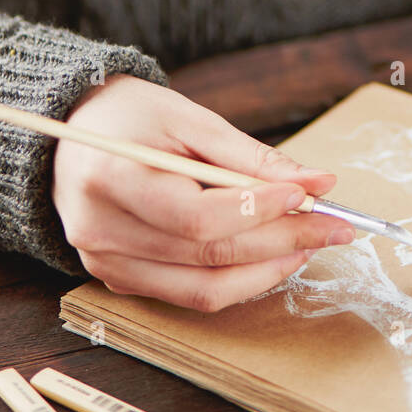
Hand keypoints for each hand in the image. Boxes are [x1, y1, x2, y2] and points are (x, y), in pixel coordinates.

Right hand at [52, 74, 349, 311]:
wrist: (75, 133)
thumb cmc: (134, 117)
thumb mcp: (190, 118)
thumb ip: (251, 156)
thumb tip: (319, 182)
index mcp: (112, 177)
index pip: (195, 216)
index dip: (258, 210)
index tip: (308, 193)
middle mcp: (101, 231)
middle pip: (208, 254)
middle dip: (283, 240)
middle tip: (336, 225)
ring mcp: (106, 263)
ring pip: (204, 288)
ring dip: (269, 269)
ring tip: (311, 242)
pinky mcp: (118, 279)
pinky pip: (190, 295)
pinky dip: (240, 280)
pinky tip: (272, 255)